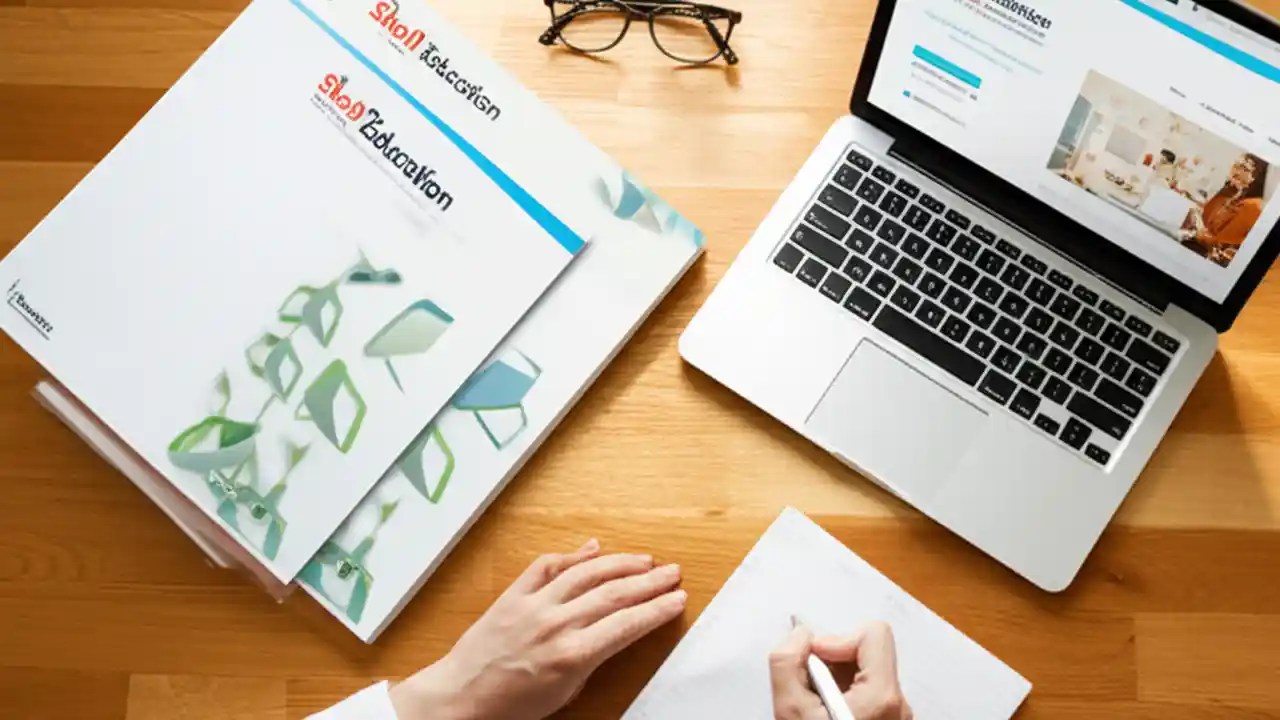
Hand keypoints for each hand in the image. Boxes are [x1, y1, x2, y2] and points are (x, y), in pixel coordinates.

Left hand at [389, 539, 685, 719]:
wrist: (462, 697)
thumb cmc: (512, 706)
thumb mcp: (566, 692)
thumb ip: (594, 658)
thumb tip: (615, 630)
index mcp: (573, 655)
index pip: (628, 623)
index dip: (658, 609)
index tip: (678, 599)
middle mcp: (556, 625)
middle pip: (615, 593)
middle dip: (649, 581)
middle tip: (672, 573)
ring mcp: (534, 606)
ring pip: (587, 572)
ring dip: (620, 563)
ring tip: (644, 559)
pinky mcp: (514, 595)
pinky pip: (548, 566)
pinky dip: (573, 555)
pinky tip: (593, 549)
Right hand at [770, 621, 912, 719]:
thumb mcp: (789, 711)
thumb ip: (786, 662)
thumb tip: (800, 635)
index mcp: (882, 696)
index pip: (873, 634)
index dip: (838, 640)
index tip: (816, 660)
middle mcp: (900, 704)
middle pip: (867, 652)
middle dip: (833, 661)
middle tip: (811, 685)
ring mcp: (898, 714)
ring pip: (867, 672)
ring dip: (838, 678)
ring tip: (818, 704)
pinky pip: (870, 690)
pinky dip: (847, 694)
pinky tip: (829, 713)